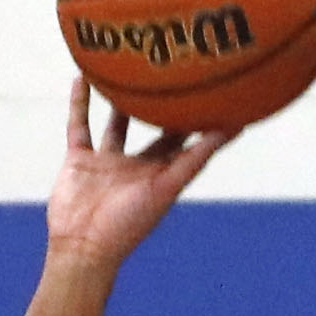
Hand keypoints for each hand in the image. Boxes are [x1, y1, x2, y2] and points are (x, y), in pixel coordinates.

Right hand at [42, 80, 236, 276]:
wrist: (82, 250)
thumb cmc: (129, 226)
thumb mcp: (168, 186)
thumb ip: (197, 156)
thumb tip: (235, 125)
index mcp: (160, 173)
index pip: (186, 138)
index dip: (201, 115)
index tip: (217, 86)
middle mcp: (136, 165)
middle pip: (155, 127)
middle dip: (166, 102)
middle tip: (177, 66)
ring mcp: (106, 163)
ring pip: (117, 123)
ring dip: (121, 98)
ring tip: (129, 65)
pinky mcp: (79, 162)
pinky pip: (79, 126)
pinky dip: (80, 103)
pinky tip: (83, 76)